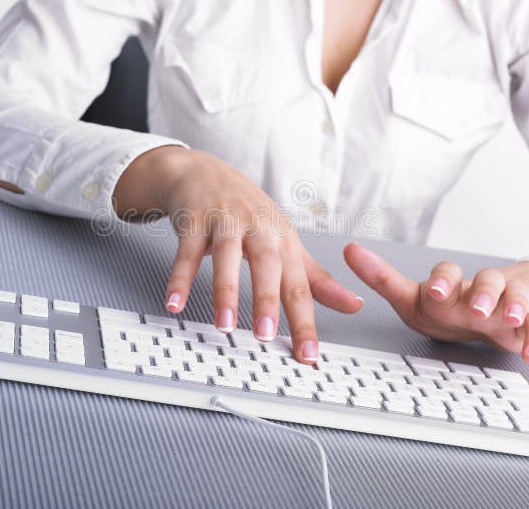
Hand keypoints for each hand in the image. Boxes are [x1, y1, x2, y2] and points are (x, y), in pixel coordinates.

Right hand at [112, 146, 362, 362]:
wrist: (203, 173)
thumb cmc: (249, 212)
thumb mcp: (285, 241)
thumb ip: (316, 278)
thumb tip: (353, 304)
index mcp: (283, 240)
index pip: (299, 285)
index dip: (305, 321)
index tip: (308, 355)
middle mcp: (257, 229)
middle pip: (266, 265)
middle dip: (267, 300)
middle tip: (266, 336)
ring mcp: (225, 223)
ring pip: (226, 257)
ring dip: (224, 291)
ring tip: (223, 325)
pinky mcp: (194, 222)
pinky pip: (186, 252)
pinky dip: (180, 278)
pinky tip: (174, 302)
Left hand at [343, 242, 528, 363]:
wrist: (490, 310)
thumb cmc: (446, 305)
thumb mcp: (411, 296)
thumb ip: (381, 277)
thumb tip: (348, 249)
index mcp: (450, 283)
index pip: (448, 272)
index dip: (442, 280)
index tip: (435, 291)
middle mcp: (480, 289)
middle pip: (487, 279)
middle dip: (483, 292)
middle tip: (477, 308)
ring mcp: (506, 304)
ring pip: (515, 297)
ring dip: (515, 307)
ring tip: (512, 320)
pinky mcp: (527, 323)